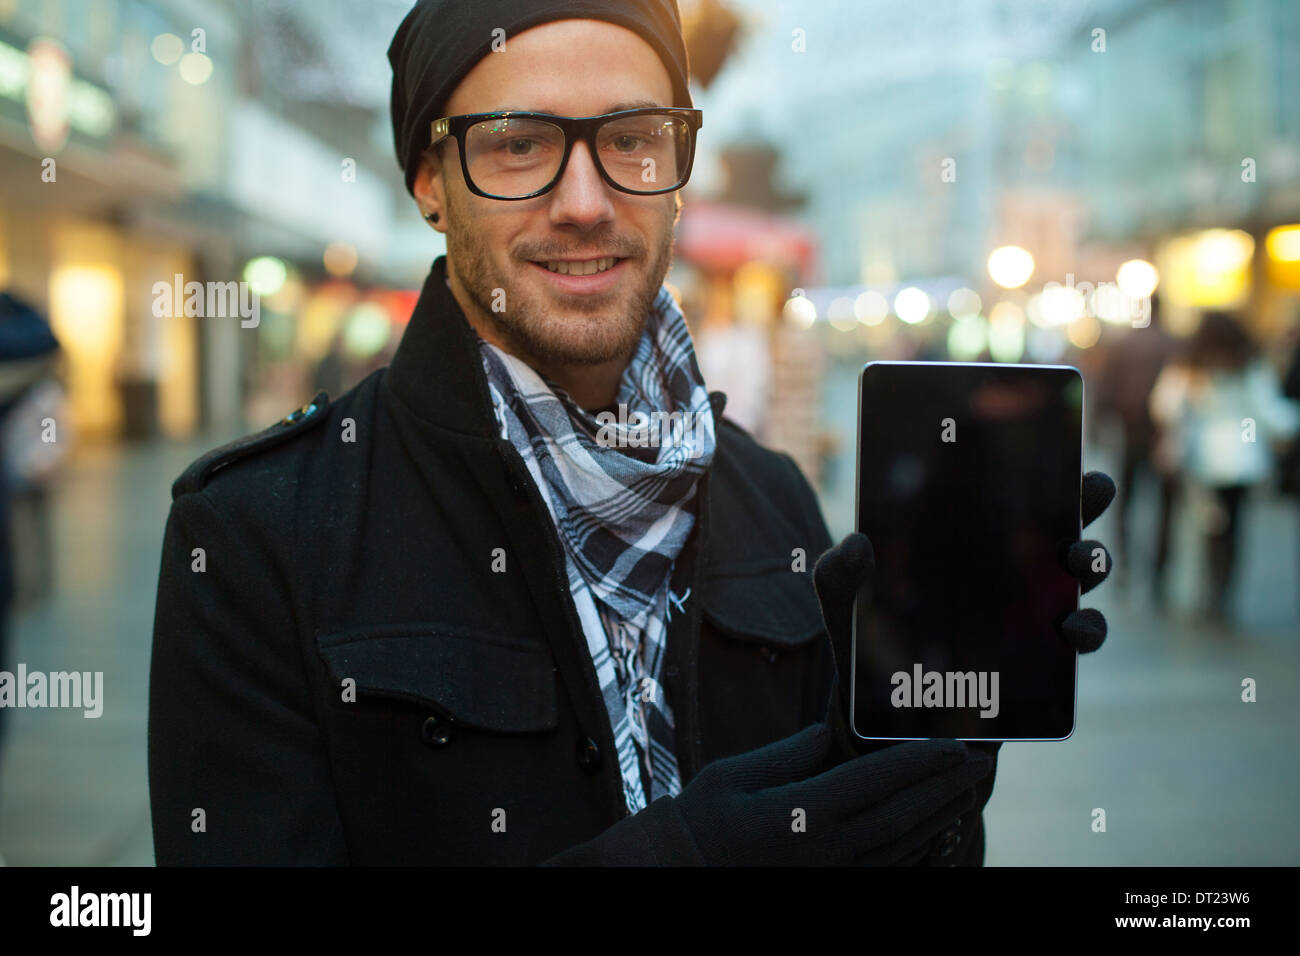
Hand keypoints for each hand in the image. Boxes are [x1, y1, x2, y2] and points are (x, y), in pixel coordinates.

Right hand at [672, 722, 993, 864]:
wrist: (675, 876)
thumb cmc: (698, 820)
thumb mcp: (733, 774)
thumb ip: (786, 754)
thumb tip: (826, 736)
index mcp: (802, 814)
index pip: (878, 781)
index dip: (921, 761)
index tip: (955, 743)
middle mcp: (825, 850)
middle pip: (903, 815)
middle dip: (946, 787)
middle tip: (981, 764)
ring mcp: (829, 876)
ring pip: (901, 847)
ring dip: (939, 817)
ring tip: (966, 792)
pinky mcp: (826, 888)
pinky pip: (884, 870)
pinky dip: (915, 849)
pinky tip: (931, 832)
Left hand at [813, 470, 1118, 749]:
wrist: (881, 733)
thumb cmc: (863, 658)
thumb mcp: (842, 612)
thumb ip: (839, 577)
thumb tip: (855, 541)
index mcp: (958, 546)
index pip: (1000, 495)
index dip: (1029, 467)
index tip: (1049, 442)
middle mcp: (1001, 573)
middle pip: (1055, 524)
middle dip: (1084, 502)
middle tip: (1090, 488)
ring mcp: (1025, 616)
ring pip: (1078, 578)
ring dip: (1093, 561)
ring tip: (1081, 561)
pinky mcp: (1038, 663)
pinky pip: (1076, 641)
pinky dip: (1086, 630)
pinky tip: (1072, 629)